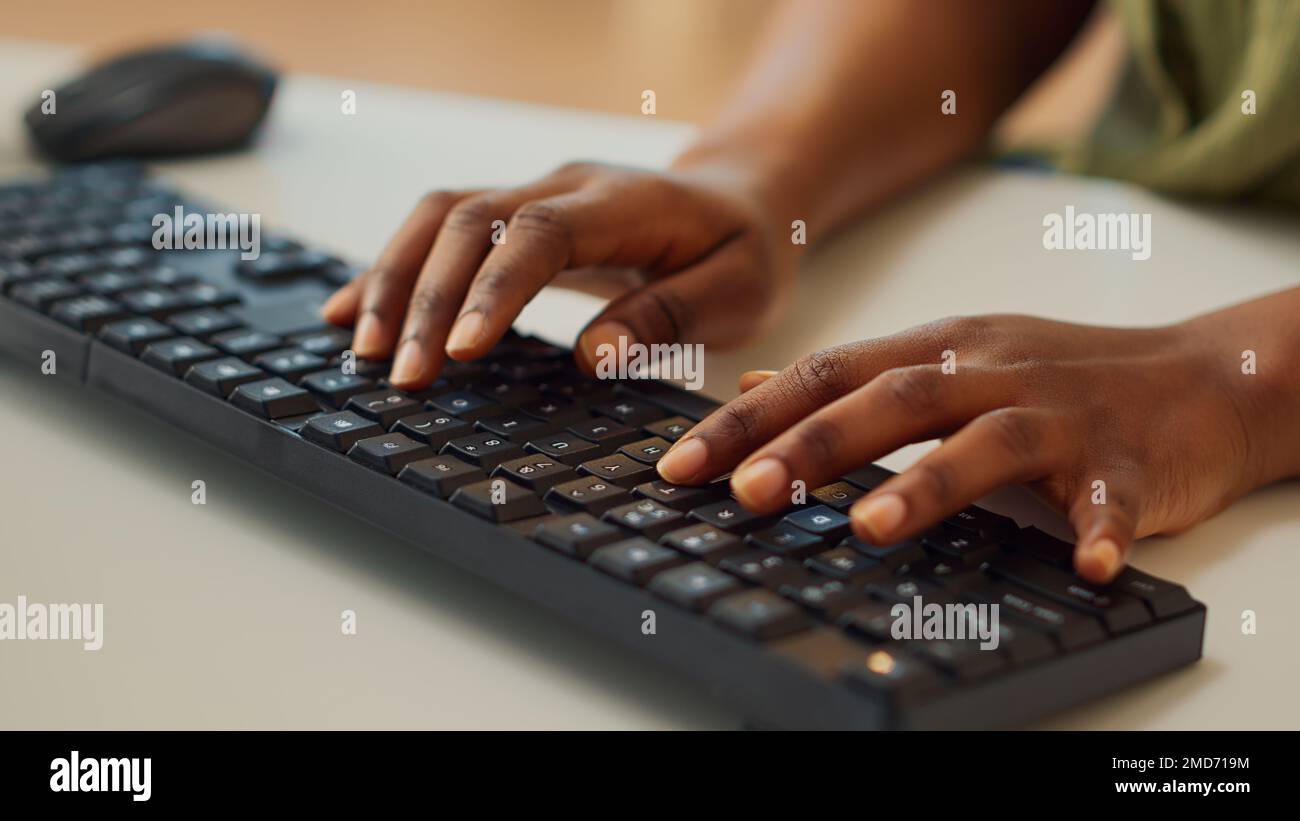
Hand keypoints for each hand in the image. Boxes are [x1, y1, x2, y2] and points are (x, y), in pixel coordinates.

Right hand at [321, 161, 796, 388]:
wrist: (740, 200)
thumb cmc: (742, 250)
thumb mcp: (738, 290)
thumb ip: (669, 316)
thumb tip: (592, 356)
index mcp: (623, 202)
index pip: (539, 234)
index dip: (493, 288)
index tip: (459, 351)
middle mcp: (565, 188)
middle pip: (470, 222)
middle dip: (425, 298)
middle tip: (401, 375)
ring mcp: (534, 196)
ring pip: (440, 219)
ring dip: (394, 280)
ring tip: (362, 350)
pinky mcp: (515, 218)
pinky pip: (439, 231)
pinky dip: (393, 271)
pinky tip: (352, 313)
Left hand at [656, 313, 1288, 582]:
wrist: (1197, 374)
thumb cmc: (1056, 374)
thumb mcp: (947, 357)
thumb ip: (852, 375)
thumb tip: (753, 387)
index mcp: (937, 349)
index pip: (825, 376)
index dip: (749, 420)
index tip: (680, 465)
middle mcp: (988, 371)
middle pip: (892, 399)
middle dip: (814, 446)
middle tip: (748, 493)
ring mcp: (1058, 413)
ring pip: (987, 441)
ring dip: (927, 484)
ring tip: (868, 528)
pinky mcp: (1128, 461)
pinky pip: (1112, 498)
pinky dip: (1100, 528)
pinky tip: (1085, 566)